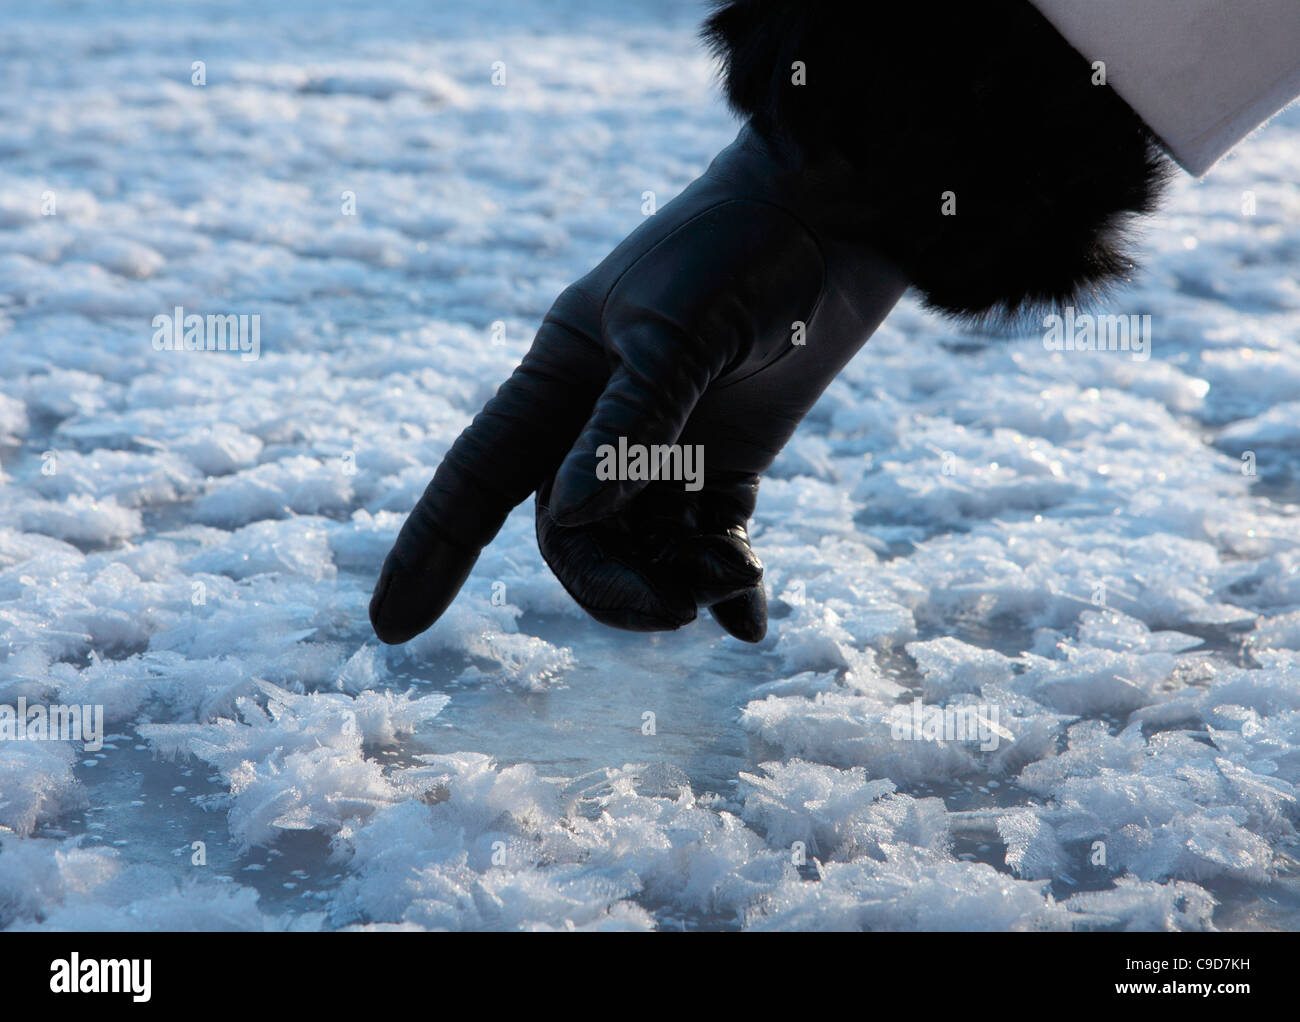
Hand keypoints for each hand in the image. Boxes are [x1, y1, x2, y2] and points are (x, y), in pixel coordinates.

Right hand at [370, 125, 908, 644]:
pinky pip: (710, 540)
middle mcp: (598, 423)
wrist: (835, 215)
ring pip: (644, 549)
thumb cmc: (739, 249)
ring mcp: (665, 447)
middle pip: (574, 537)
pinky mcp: (728, 460)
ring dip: (679, 581)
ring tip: (734, 581)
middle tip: (676, 610)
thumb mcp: (676, 332)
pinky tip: (750, 621)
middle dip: (614, 585)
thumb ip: (627, 425)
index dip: (430, 550)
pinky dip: (727, 581)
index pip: (476, 477)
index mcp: (558, 380)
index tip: (391, 629)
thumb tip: (572, 517)